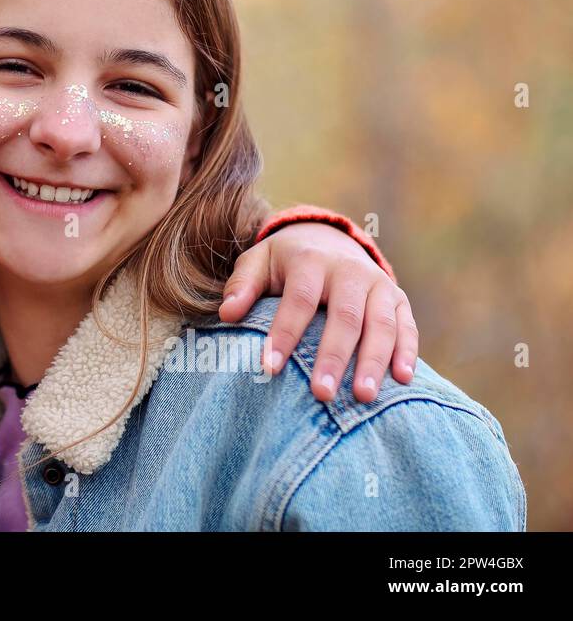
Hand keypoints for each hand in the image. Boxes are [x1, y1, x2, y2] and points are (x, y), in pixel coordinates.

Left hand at [217, 223, 416, 402]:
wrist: (328, 238)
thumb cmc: (285, 262)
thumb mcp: (258, 262)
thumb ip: (242, 285)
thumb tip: (227, 313)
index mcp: (310, 260)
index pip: (299, 300)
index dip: (285, 333)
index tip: (269, 368)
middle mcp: (349, 270)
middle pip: (344, 316)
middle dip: (333, 357)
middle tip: (321, 394)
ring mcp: (378, 284)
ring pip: (380, 324)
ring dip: (373, 361)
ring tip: (362, 396)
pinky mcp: (398, 298)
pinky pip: (407, 326)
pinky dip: (408, 352)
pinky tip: (403, 380)